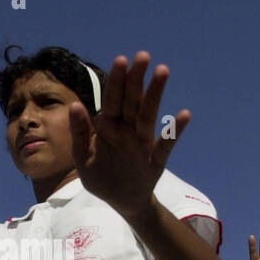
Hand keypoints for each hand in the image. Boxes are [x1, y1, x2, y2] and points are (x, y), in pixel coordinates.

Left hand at [68, 52, 189, 220]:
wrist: (121, 202)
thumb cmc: (101, 177)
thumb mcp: (83, 158)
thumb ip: (80, 133)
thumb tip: (74, 105)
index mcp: (109, 127)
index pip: (113, 99)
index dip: (117, 81)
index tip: (121, 60)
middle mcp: (127, 130)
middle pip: (132, 101)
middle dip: (137, 79)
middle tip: (143, 56)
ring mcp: (143, 143)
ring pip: (149, 115)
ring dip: (155, 94)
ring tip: (162, 71)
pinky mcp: (155, 160)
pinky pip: (166, 145)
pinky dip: (175, 131)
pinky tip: (184, 115)